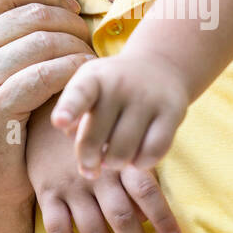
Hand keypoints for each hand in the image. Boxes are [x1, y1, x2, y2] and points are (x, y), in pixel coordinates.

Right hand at [0, 0, 92, 218]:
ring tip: (92, 61)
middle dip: (71, 24)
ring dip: (78, 48)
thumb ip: (9, 39)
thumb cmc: (3, 122)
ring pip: (43, 42)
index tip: (73, 8)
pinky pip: (47, 73)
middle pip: (31, 15)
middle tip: (90, 41)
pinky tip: (87, 79)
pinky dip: (75, 71)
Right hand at [26, 105, 181, 232]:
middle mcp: (96, 174)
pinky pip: (58, 230)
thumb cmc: (95, 133)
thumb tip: (150, 216)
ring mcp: (70, 185)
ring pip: (92, 229)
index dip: (163, 219)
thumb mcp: (119, 144)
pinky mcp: (46, 192)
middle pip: (122, 218)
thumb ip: (135, 174)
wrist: (48, 111)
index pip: (147, 193)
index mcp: (119, 160)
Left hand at [50, 50, 189, 178]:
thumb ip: (76, 120)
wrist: (159, 67)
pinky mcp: (173, 111)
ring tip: (113, 157)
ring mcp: (148, 97)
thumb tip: (87, 161)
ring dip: (114, 164)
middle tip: (90, 165)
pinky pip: (153, 153)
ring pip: (123, 153)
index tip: (60, 122)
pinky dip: (141, 164)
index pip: (79, 94)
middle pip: (95, 140)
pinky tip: (136, 157)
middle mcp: (120, 84)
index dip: (69, 109)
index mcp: (93, 78)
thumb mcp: (88, 91)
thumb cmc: (111, 90)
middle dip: (88, 161)